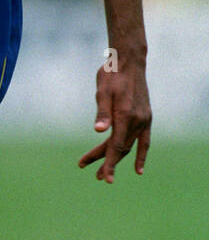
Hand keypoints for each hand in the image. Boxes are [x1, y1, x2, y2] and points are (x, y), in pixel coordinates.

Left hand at [78, 52, 150, 182]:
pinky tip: (138, 169)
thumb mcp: (101, 91)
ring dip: (117, 159)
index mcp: (125, 114)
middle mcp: (137, 120)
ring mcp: (143, 119)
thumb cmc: (111, 75)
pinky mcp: (146, 117)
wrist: (129, 62)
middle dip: (107, 162)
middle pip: (120, 148)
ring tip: (102, 172)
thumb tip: (98, 131)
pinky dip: (141, 155)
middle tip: (95, 175)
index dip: (110, 163)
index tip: (105, 177)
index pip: (115, 146)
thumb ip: (102, 112)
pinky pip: (144, 141)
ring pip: (129, 145)